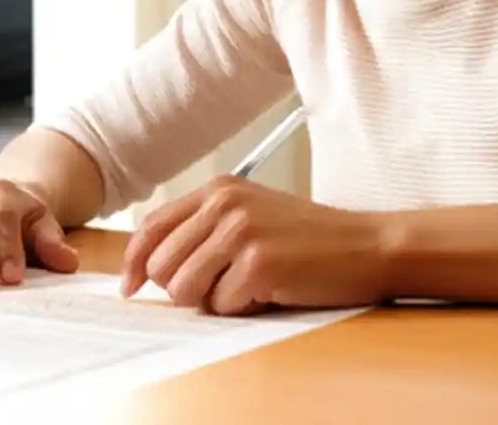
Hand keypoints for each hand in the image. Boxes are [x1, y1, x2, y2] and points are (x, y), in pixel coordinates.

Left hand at [120, 177, 389, 315]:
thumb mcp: (249, 214)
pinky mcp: (259, 262)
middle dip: (181, 288)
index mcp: (216, 190)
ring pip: (184, 288)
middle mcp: (223, 204)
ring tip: (246, 286)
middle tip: (217, 288)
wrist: (367, 245)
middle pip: (161, 264)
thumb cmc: (307, 238)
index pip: (151, 227)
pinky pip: (222, 304)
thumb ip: (203, 229)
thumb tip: (150, 267)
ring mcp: (240, 231)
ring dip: (212, 300)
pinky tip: (270, 290)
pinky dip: (243, 307)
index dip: (133, 262)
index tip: (130, 287)